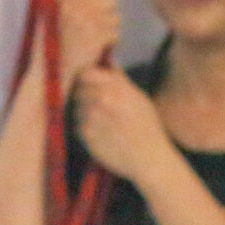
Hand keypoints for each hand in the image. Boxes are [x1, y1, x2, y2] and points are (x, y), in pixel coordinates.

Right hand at [55, 0, 122, 90]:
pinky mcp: (98, 38)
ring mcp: (88, 21)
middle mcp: (76, 6)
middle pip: (110, 0)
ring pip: (115, 18)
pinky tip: (98, 50)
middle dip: (108, 14)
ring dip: (109, 30)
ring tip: (95, 40)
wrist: (49, 76)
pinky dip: (110, 43)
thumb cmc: (50, 47)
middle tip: (100, 26)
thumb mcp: (50, 16)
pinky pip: (116, 34)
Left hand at [73, 65, 172, 183]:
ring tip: (102, 125)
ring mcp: (91, 116)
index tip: (87, 86)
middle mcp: (102, 99)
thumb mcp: (140, 100)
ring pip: (76, 108)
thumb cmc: (148, 128)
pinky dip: (85, 130)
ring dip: (84, 115)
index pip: (86, 74)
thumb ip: (122, 82)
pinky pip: (77, 126)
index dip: (85, 80)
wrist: (149, 158)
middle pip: (78, 91)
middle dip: (84, 98)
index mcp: (116, 88)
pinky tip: (101, 136)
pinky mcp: (85, 133)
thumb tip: (110, 65)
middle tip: (97, 110)